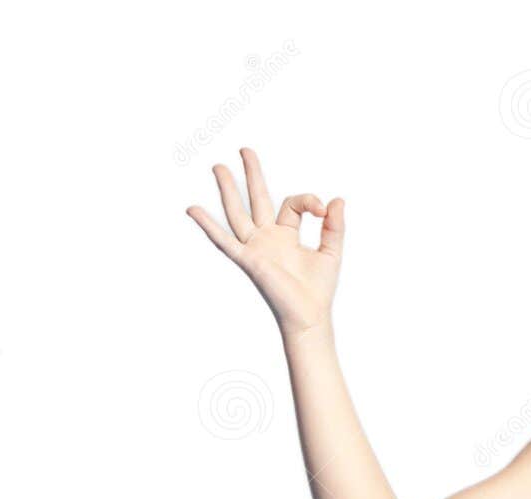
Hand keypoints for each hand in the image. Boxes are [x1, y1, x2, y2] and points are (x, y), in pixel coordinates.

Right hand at [186, 146, 343, 337]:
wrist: (310, 315)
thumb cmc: (318, 289)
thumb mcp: (331, 251)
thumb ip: (334, 226)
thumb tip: (337, 200)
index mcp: (286, 234)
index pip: (291, 204)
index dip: (308, 201)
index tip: (322, 209)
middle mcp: (268, 237)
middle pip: (256, 199)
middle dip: (252, 175)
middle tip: (245, 151)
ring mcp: (256, 247)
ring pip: (238, 213)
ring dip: (229, 190)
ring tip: (219, 167)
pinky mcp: (249, 260)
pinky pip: (224, 241)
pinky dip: (208, 226)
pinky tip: (193, 210)